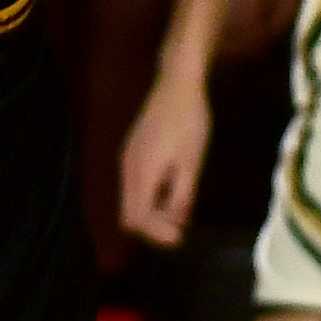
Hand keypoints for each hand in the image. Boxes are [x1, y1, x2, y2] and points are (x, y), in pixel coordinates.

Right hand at [121, 72, 213, 248]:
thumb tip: (176, 220)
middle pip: (129, 213)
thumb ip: (182, 195)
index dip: (156, 234)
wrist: (177, 83)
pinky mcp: (133, 149)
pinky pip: (135, 183)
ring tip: (180, 207)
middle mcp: (128, 168)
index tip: (179, 238)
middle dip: (153, 225)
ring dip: (152, 210)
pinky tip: (172, 187)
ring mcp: (128, 157)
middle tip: (180, 225)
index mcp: (141, 173)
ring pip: (131, 198)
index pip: (137, 218)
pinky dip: (150, 194)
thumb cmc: (188, 121)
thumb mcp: (191, 161)